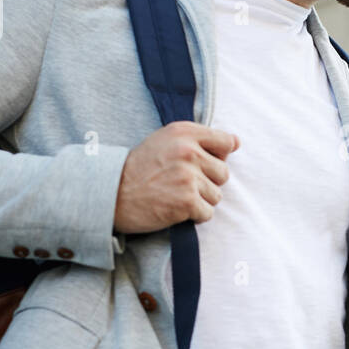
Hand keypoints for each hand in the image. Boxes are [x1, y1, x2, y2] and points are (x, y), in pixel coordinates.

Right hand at [113, 121, 239, 233]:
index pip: (226, 142)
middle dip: (207, 182)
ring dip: (200, 200)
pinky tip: (174, 208)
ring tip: (175, 195)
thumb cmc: (140, 168)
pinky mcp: (187, 201)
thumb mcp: (165, 141)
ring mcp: (188, 176)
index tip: (201, 164)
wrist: (111, 194)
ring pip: (216, 195)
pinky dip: (194, 215)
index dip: (218, 156)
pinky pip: (207, 212)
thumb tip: (236, 142)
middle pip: (223, 173)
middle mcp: (188, 151)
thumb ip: (198, 139)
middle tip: (181, 183)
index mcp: (184, 132)